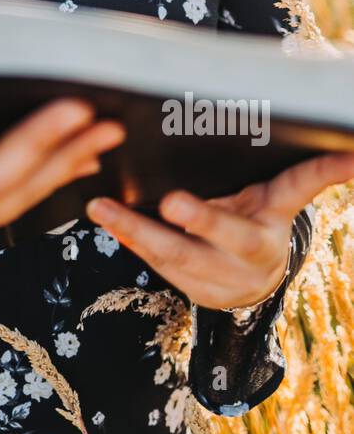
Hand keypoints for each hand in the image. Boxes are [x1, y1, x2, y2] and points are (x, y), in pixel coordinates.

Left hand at [85, 152, 353, 309]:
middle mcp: (258, 251)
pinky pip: (160, 266)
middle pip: (230, 235)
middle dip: (201, 219)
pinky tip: (106, 223)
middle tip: (172, 201)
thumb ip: (288, 170)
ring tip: (103, 208)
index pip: (300, 186)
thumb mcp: (271, 193)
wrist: (255, 278)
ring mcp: (228, 278)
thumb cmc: (256, 217)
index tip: (351, 155)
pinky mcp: (200, 293)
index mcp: (277, 216)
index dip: (325, 169)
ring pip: (181, 256)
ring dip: (138, 231)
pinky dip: (131, 242)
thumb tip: (337, 140)